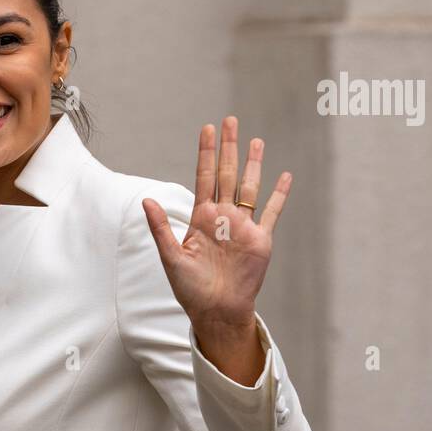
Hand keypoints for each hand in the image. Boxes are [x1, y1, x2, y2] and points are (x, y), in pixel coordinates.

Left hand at [141, 115, 291, 343]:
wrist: (216, 310)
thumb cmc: (190, 288)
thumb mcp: (170, 257)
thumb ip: (161, 227)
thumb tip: (146, 200)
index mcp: (201, 217)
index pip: (204, 177)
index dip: (206, 154)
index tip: (208, 129)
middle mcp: (222, 216)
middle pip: (226, 174)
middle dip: (228, 148)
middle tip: (231, 121)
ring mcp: (243, 226)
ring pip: (249, 187)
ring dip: (253, 164)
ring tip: (256, 140)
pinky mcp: (260, 239)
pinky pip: (272, 212)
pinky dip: (279, 195)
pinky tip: (285, 176)